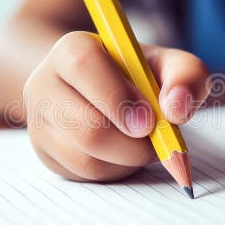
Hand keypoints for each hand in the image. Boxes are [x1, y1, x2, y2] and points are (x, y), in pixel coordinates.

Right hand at [25, 31, 209, 181]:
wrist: (107, 92)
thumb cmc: (140, 76)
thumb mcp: (169, 66)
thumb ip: (185, 76)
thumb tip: (177, 108)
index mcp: (72, 49)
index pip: (84, 66)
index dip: (119, 98)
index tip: (149, 121)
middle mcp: (44, 83)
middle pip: (86, 127)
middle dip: (131, 144)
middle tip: (153, 141)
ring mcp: (38, 121)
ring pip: (85, 158)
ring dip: (126, 160)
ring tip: (140, 143)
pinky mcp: (44, 153)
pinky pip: (83, 175)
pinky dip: (114, 171)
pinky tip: (122, 153)